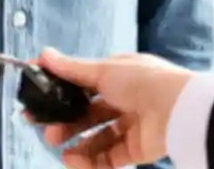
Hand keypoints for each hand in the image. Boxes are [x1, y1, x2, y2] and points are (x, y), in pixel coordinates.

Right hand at [33, 48, 193, 168]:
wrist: (178, 109)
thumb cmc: (141, 81)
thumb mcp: (104, 70)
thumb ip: (72, 69)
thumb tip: (42, 54)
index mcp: (117, 75)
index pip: (82, 84)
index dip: (59, 91)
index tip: (35, 99)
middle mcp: (123, 99)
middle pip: (87, 114)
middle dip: (65, 122)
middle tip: (45, 130)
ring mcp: (130, 125)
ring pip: (96, 138)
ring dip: (76, 144)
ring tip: (61, 149)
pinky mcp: (136, 149)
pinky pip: (109, 157)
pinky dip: (91, 161)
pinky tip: (74, 160)